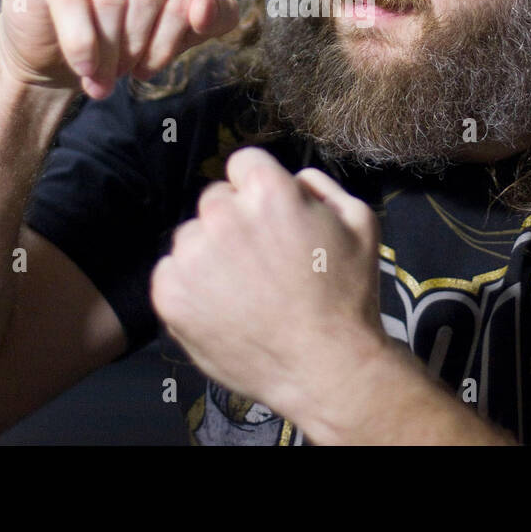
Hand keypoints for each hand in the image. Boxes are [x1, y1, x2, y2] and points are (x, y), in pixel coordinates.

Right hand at [0, 0, 239, 97]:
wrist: (56, 44)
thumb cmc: (127, 26)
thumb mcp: (183, 27)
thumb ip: (214, 16)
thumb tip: (203, 8)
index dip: (175, 29)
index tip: (156, 62)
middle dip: (142, 41)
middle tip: (128, 71)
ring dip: (111, 49)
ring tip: (105, 74)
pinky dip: (82, 43)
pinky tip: (85, 67)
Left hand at [150, 147, 385, 418]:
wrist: (325, 367)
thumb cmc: (348, 296)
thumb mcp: (360, 223)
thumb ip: (321, 186)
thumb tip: (292, 178)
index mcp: (266, 190)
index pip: (244, 164)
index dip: (260, 188)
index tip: (272, 218)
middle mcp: (221, 215)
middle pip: (215, 200)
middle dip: (235, 221)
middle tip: (262, 261)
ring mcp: (191, 256)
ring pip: (192, 238)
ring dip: (211, 254)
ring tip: (245, 290)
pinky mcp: (170, 294)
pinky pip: (172, 274)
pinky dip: (191, 288)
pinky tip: (225, 308)